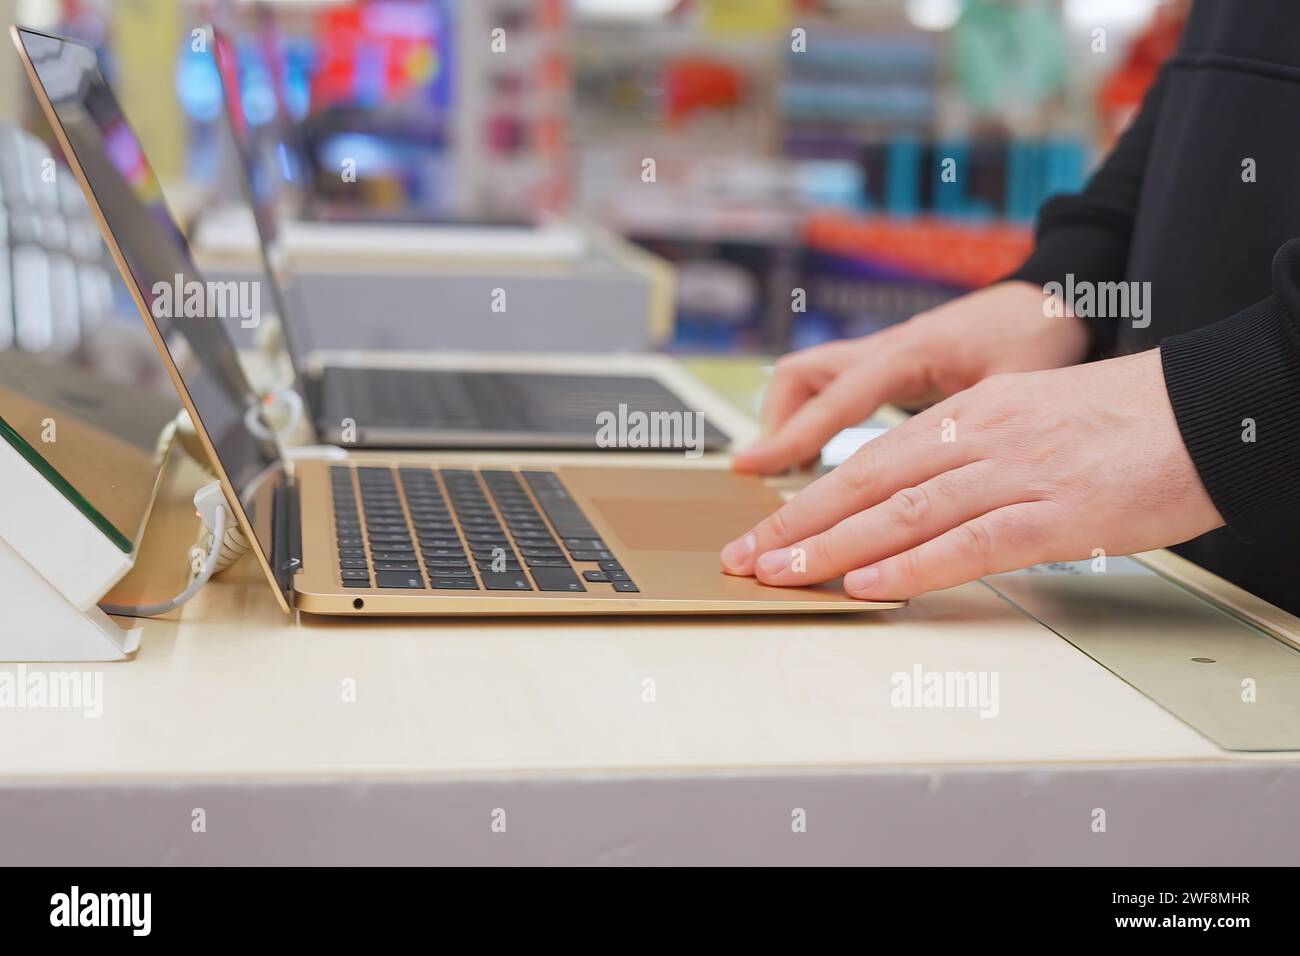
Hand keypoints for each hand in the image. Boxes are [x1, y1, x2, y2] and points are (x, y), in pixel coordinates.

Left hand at [720, 349, 1223, 599]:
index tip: (763, 529)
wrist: (1208, 409)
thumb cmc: (1124, 421)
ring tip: (781, 576)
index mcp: (969, 415)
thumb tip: (919, 497)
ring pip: (901, 512)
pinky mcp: (1054, 514)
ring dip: (831, 548)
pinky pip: (969, 543)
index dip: (808, 497)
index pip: (869, 458)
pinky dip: (912, 565)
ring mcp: (1013, 474)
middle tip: (743, 559)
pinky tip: (869, 583)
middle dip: (796, 525)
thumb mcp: (1029, 418)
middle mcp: (977, 438)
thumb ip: (970, 452)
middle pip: (865, 483)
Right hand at [734, 280, 1090, 473]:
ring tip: (788, 469)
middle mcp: (885, 348)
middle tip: (760, 475)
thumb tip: (940, 483)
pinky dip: (814, 416)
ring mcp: (882, 353)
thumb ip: (972, 427)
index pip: (836, 399)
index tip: (752, 465)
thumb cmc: (1036, 336)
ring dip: (790, 418)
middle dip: (774, 425)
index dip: (793, 437)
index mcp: (910, 352)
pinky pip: (833, 386)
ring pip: (810, 377)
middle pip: (801, 376)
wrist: (1049, 297)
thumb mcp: (1013, 384)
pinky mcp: (888, 364)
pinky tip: (823, 455)